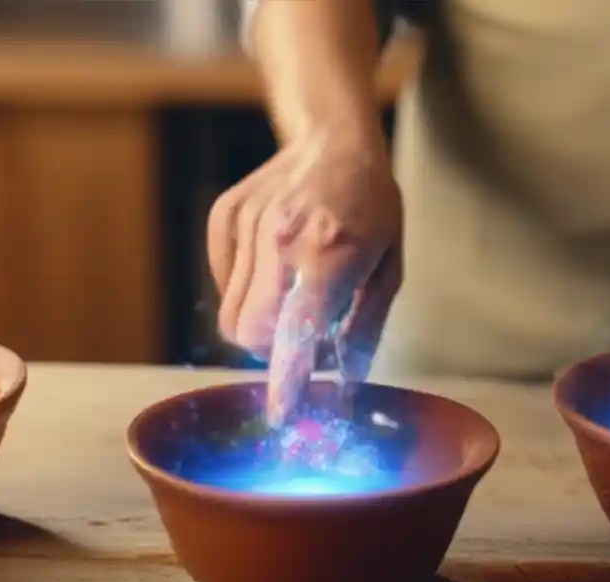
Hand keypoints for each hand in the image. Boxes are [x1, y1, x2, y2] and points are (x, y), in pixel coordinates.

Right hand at [207, 128, 402, 424]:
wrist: (333, 138)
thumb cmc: (371, 208)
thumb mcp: (388, 268)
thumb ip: (364, 330)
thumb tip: (344, 386)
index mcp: (330, 254)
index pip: (296, 332)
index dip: (286, 380)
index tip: (282, 415)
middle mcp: (281, 240)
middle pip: (250, 335)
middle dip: (273, 351)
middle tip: (303, 335)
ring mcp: (247, 225)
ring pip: (231, 316)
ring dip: (260, 323)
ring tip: (293, 294)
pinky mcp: (224, 217)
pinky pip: (222, 283)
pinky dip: (244, 290)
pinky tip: (273, 267)